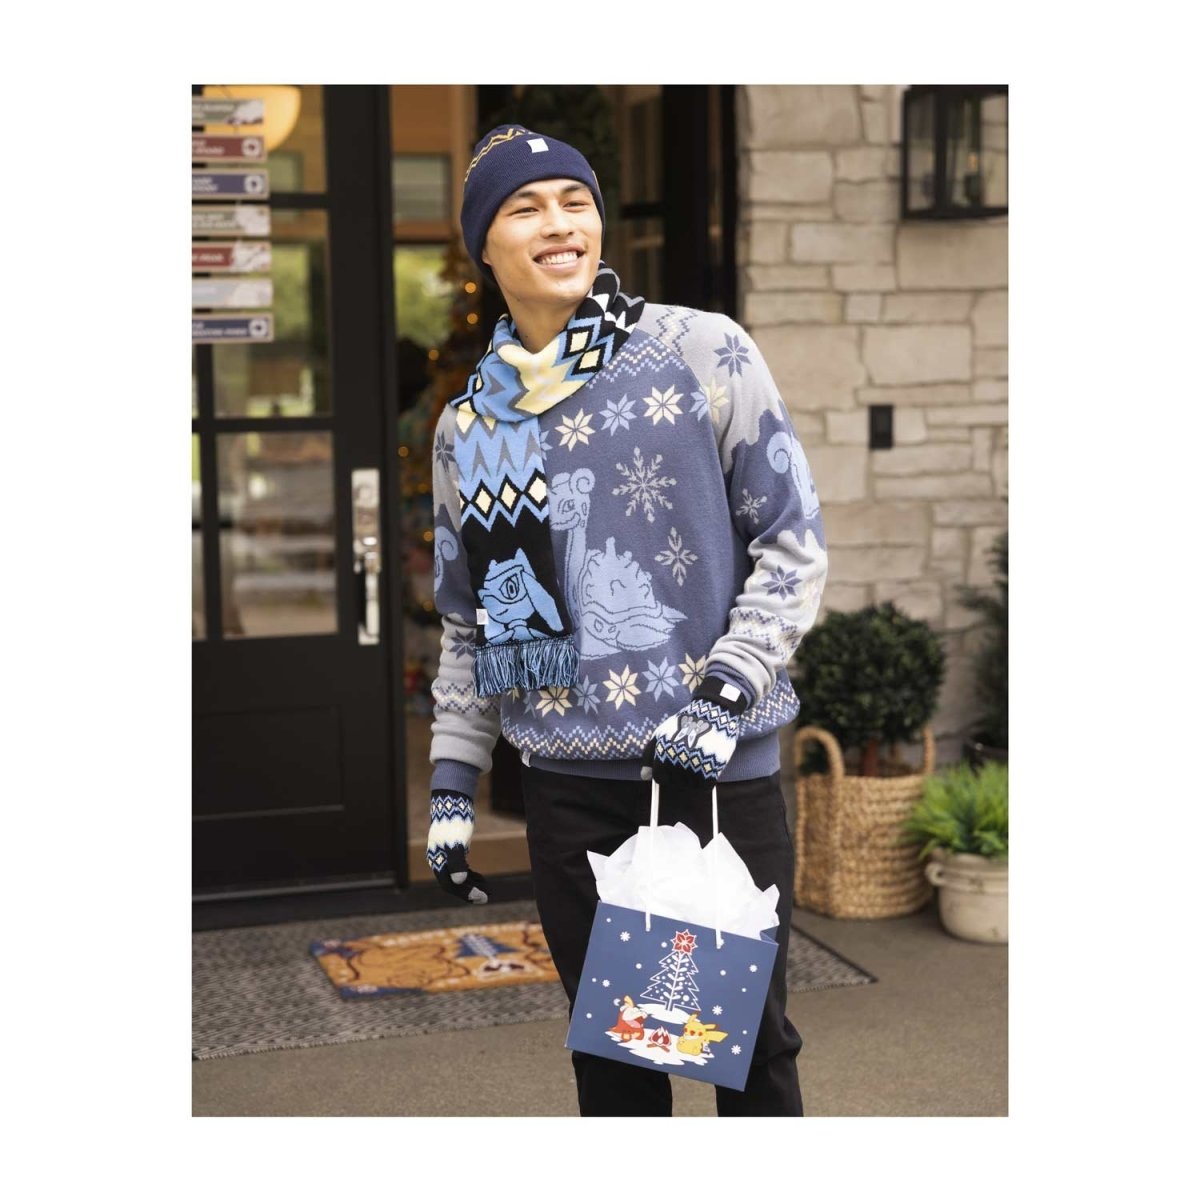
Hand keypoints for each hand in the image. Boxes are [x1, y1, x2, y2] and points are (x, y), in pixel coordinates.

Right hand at [427, 788, 488, 902]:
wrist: (454, 800)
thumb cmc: (456, 821)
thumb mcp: (458, 841)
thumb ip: (456, 862)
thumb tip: (458, 881)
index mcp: (437, 860)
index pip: (449, 885)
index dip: (464, 893)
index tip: (481, 897)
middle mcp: (439, 860)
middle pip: (453, 883)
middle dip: (469, 891)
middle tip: (487, 897)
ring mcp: (446, 854)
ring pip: (457, 877)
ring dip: (471, 884)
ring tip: (487, 889)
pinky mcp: (454, 849)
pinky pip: (461, 868)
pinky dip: (471, 875)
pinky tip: (481, 878)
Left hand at [640, 676, 749, 788]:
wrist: (713, 713)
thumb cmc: (684, 724)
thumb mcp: (661, 734)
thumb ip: (649, 756)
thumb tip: (644, 776)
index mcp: (664, 754)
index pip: (660, 778)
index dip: (664, 772)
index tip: (671, 763)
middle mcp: (679, 762)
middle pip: (674, 782)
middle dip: (678, 774)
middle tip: (686, 758)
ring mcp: (696, 767)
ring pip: (689, 786)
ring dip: (691, 778)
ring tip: (696, 760)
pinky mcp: (713, 769)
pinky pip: (704, 786)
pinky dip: (704, 781)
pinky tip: (705, 767)